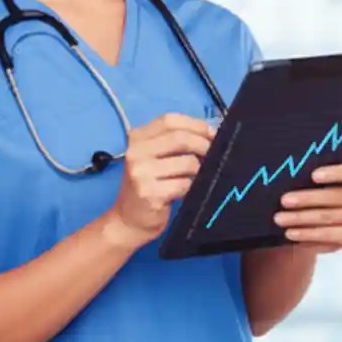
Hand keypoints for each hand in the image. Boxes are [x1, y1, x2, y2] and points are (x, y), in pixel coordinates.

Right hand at [104, 113, 213, 248]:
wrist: (127, 221)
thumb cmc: (147, 186)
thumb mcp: (153, 158)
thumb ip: (173, 142)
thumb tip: (210, 134)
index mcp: (137, 138)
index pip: (170, 120)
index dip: (196, 125)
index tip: (212, 133)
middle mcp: (136, 152)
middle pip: (181, 138)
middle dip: (204, 145)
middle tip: (215, 154)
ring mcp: (141, 173)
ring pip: (188, 162)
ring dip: (201, 169)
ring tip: (199, 175)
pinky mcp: (150, 193)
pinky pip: (185, 184)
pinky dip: (193, 186)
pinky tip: (189, 190)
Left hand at [273, 162, 341, 253]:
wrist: (316, 215)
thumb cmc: (313, 187)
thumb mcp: (312, 177)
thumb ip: (307, 173)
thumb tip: (288, 172)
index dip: (336, 173)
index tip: (313, 175)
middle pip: (337, 196)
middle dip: (308, 199)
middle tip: (284, 200)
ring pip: (331, 218)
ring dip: (302, 219)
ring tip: (280, 219)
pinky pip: (330, 237)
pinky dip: (308, 235)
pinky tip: (290, 233)